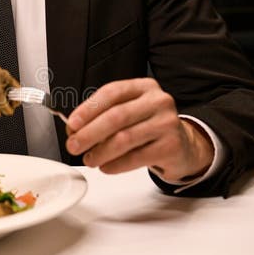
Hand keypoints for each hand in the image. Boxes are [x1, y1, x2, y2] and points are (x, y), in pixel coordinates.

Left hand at [65, 77, 213, 181]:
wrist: (182, 144)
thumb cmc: (148, 126)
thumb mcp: (129, 112)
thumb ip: (104, 116)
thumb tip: (74, 130)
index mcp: (144, 87)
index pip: (112, 93)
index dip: (88, 109)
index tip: (72, 124)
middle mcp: (158, 101)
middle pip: (116, 116)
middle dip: (89, 133)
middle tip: (73, 145)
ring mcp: (167, 123)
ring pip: (124, 139)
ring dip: (100, 152)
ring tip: (89, 159)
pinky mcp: (171, 146)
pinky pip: (136, 158)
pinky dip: (116, 165)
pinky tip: (106, 167)